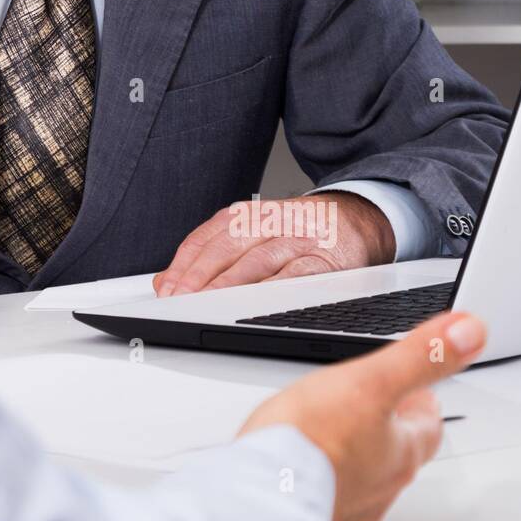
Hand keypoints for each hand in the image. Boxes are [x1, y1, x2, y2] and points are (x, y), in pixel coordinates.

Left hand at [154, 191, 394, 295]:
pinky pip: (300, 274)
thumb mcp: (250, 235)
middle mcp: (270, 222)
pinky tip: (258, 305)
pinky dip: (278, 289)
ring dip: (232, 284)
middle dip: (201, 275)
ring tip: (210, 305)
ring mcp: (299, 239)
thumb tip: (164, 281)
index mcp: (246, 216)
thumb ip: (207, 255)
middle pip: (229, 246)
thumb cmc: (296, 232)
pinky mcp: (328, 259)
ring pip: (260, 259)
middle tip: (181, 299)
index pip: (206, 238)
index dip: (184, 264)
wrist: (357, 219)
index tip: (167, 290)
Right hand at [239, 311, 486, 520]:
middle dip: (394, 429)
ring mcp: (350, 504)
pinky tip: (310, 467)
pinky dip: (327, 476)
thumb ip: (420, 356)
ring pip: (367, 476)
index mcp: (401, 451)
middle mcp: (383, 485)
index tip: (420, 389)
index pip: (428, 426)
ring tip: (344, 434)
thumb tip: (470, 330)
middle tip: (384, 410)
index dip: (424, 403)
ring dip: (361, 455)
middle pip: (399, 453)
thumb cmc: (313, 438)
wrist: (266, 492)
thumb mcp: (371, 379)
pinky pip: (331, 493)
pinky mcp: (316, 513)